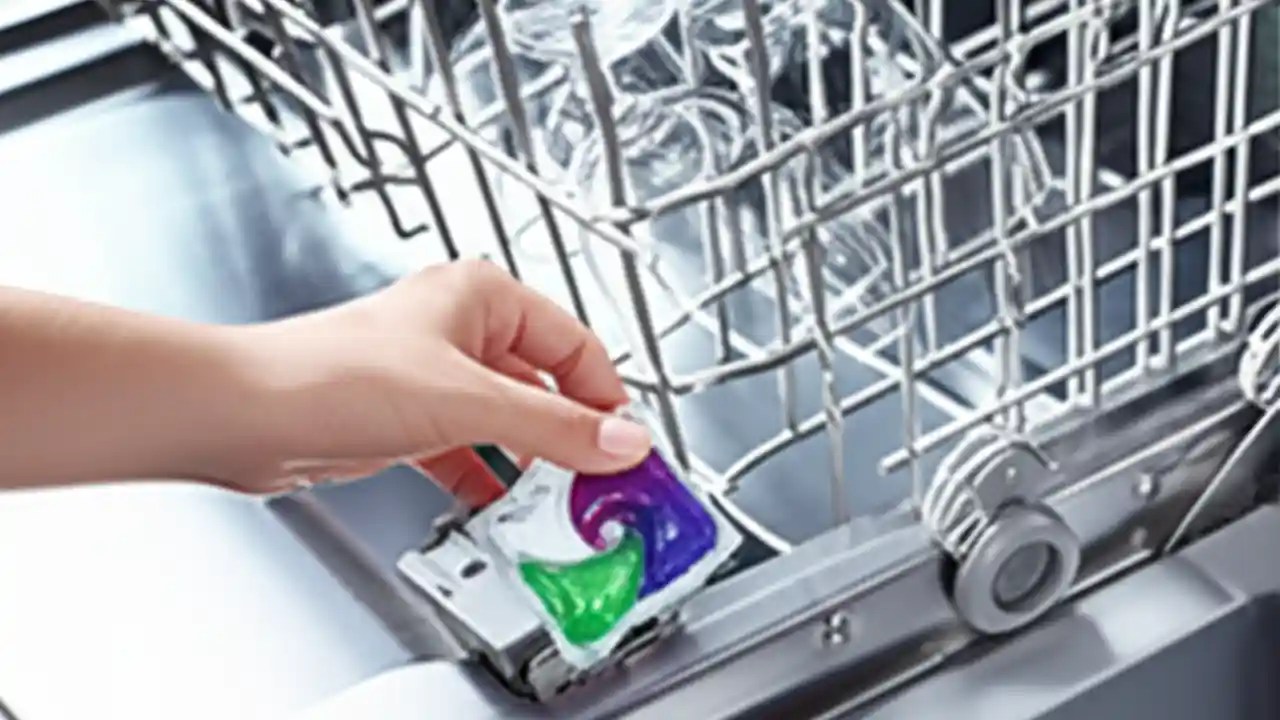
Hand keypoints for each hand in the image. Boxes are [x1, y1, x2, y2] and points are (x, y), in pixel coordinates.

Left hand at [218, 260, 650, 504]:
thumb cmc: (333, 376)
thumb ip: (554, 428)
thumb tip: (622, 442)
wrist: (245, 416)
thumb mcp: (468, 403)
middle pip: (545, 387)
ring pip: (507, 423)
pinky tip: (504, 507)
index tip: (627, 447)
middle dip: (572, 437)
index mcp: (483, 297)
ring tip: (560, 504)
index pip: (576, 347)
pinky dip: (490, 480)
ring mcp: (433, 377)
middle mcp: (460, 330)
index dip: (606, 398)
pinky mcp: (408, 421)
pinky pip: (470, 451)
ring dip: (532, 464)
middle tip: (601, 483)